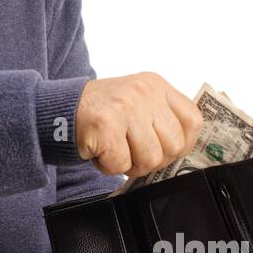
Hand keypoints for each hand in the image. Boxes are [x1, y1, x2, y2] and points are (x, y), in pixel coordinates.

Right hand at [75, 72, 203, 176]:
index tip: (167, 149)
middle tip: (133, 153)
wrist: (60, 108)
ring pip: (150, 159)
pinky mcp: (106, 125)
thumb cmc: (102, 111)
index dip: (183, 143)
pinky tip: (100, 152)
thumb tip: (182, 149)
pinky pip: (121, 164)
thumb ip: (161, 118)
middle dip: (154, 159)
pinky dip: (108, 166)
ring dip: (130, 164)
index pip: (193, 120)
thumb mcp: (138, 101)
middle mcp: (144, 92)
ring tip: (115, 151)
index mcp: (156, 85)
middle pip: (173, 145)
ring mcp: (125, 107)